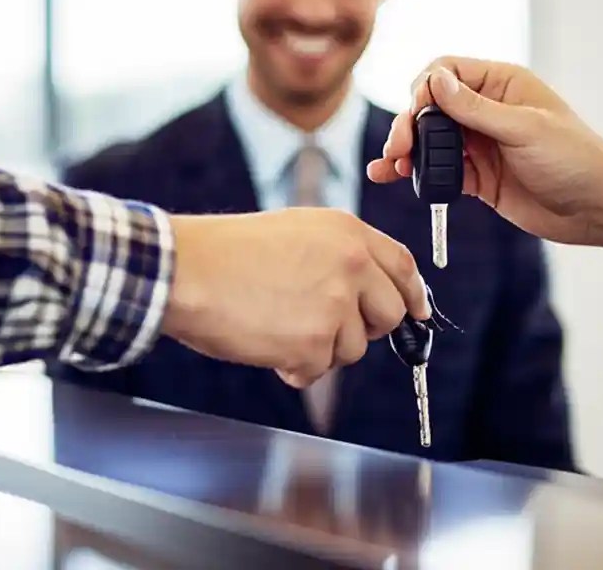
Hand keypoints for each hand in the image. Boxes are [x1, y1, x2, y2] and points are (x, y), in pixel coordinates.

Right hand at [161, 209, 430, 387]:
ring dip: (320, 349)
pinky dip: (293, 367)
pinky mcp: (314, 343)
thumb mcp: (296, 231)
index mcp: (348, 233)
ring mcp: (336, 305)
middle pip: (389, 315)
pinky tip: (266, 342)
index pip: (403, 267)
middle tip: (324, 327)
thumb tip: (369, 293)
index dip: (413, 295)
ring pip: (353, 349)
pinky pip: (318, 371)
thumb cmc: (228, 253)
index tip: (416, 312)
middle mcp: (351, 265)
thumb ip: (339, 255)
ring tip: (278, 325)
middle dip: (362, 329)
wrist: (186, 271)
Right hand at [366, 57, 602, 244]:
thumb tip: (434, 80)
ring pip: (430, 140)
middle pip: (431, 106)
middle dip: (409, 124)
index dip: (425, 89)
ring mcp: (480, 144)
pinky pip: (438, 171)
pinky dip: (414, 173)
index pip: (447, 71)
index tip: (419, 115)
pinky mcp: (477, 176)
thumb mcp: (524, 128)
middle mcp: (487, 110)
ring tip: (389, 165)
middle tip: (399, 148)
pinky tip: (390, 175)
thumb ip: (475, 107)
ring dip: (406, 149)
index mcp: (502, 84)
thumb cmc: (576, 160)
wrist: (598, 208)